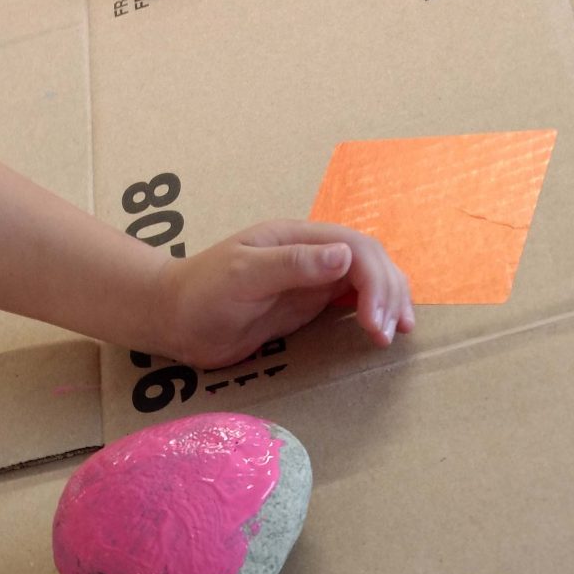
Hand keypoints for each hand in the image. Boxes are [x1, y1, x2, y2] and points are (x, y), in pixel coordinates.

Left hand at [156, 220, 413, 367]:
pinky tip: (382, 328)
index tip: (375, 323)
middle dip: (388, 294)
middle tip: (388, 334)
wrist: (173, 318)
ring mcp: (310, 279)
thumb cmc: (200, 294)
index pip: (356, 250)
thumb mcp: (242, 275)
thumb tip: (344, 256)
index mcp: (297, 238)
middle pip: (369, 262)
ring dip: (389, 300)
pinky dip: (371, 311)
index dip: (375, 284)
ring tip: (399, 331)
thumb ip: (292, 265)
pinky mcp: (305, 304)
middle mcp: (310, 253)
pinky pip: (348, 301)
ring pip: (366, 279)